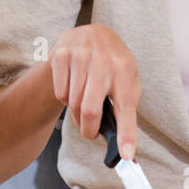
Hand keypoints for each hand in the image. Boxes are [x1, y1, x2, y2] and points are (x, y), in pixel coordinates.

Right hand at [49, 24, 140, 161]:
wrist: (92, 32)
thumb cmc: (114, 64)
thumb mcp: (128, 79)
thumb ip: (127, 109)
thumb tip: (126, 149)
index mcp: (124, 68)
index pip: (125, 108)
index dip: (126, 134)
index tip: (125, 155)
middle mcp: (103, 60)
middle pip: (90, 111)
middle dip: (89, 130)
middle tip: (91, 132)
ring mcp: (80, 56)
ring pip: (73, 104)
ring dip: (78, 113)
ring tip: (84, 100)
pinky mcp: (61, 55)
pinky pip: (60, 94)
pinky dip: (66, 99)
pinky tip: (74, 87)